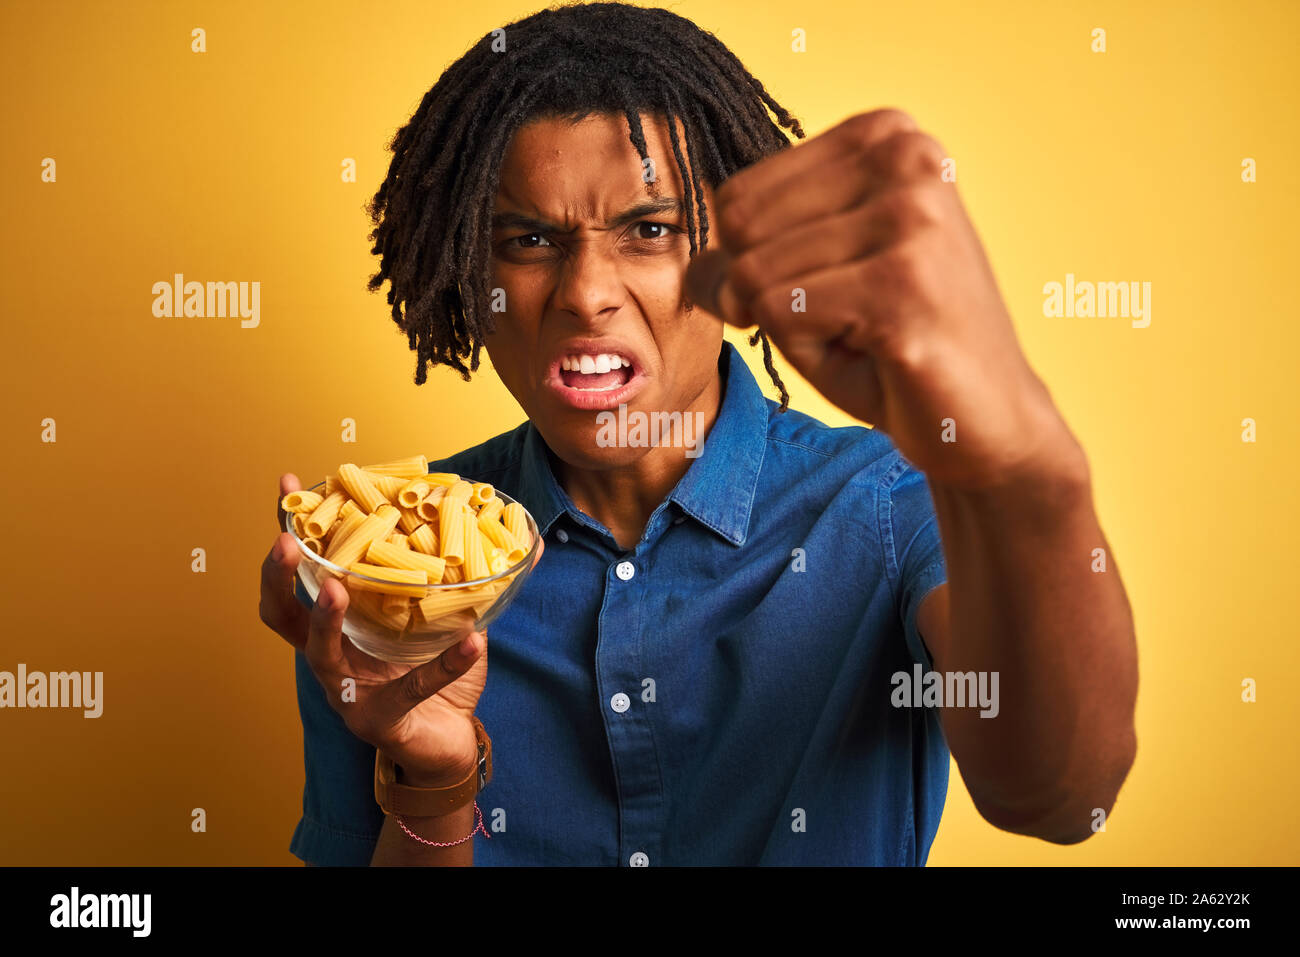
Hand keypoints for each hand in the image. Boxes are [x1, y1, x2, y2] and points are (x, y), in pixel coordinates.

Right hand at [260, 472, 544, 784]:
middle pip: (282, 614)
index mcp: (341, 623)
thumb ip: (473, 579)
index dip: (290, 530)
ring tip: (337, 588)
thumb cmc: (437, 673)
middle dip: (280, 574)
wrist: (450, 740)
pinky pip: (411, 687)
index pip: (304, 572)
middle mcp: (331, 654)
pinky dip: (444, 664)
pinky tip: (471, 642)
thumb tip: (529, 539)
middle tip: (286, 540)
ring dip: (325, 617)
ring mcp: (347, 691)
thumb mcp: (448, 618)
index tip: (288, 484)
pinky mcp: (379, 719)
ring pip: (320, 653)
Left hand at [685, 109, 1083, 488]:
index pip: (740, 194)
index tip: (820, 290)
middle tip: (846, 322)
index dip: (750, 264)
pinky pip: (779, 313)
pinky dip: (808, 353)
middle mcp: (906, 159)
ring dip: (795, 330)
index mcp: (888, 135)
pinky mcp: (901, 284)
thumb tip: (691, 262)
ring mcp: (910, 218)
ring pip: (756, 276)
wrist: (985, 420)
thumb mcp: (818, 275)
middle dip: (769, 297)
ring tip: (866, 338)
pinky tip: (875, 357)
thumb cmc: (896, 346)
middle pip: (741, 230)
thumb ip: (754, 247)